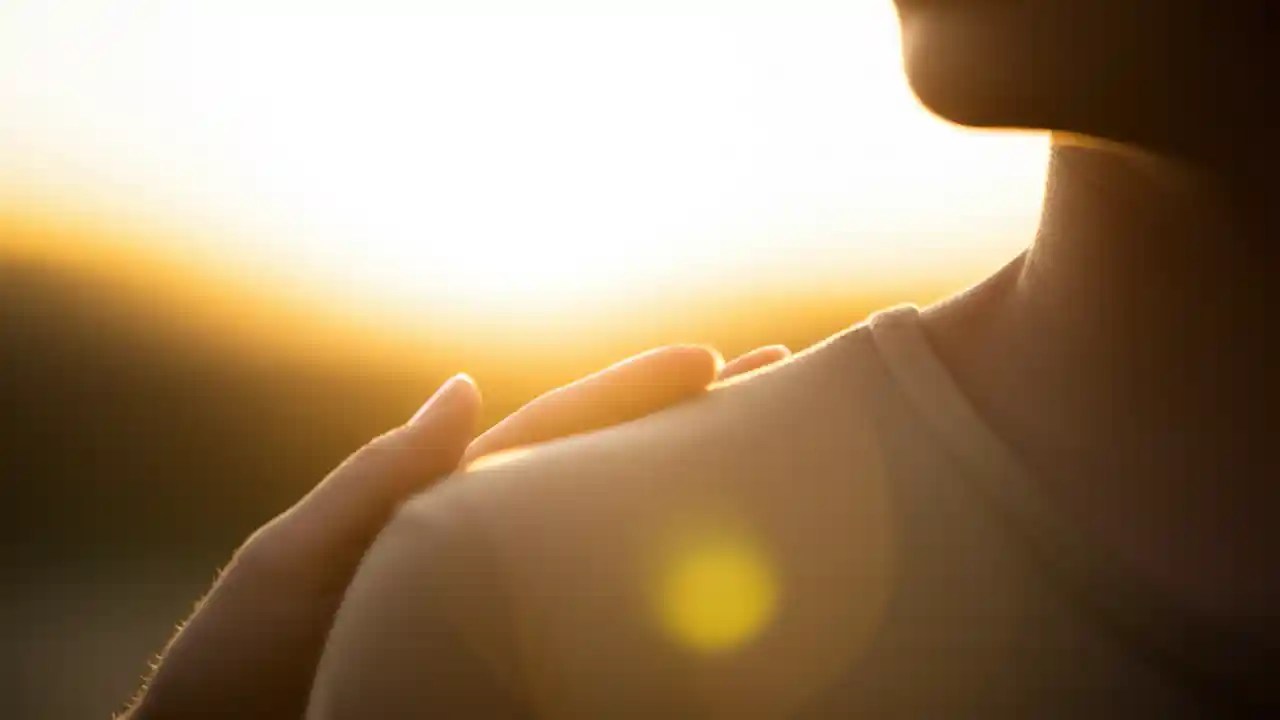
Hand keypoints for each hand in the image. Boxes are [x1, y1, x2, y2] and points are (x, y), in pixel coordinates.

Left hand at [122, 343, 788, 717]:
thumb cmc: (239, 661)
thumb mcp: (292, 561)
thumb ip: (377, 480)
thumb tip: (467, 388)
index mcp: (445, 506)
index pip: (555, 434)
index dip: (631, 392)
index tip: (714, 357)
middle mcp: (489, 547)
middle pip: (606, 470)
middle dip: (689, 423)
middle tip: (778, 383)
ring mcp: (503, 605)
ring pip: (611, 537)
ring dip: (687, 493)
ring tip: (769, 466)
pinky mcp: (512, 668)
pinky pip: (592, 628)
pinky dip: (651, 602)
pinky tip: (705, 597)